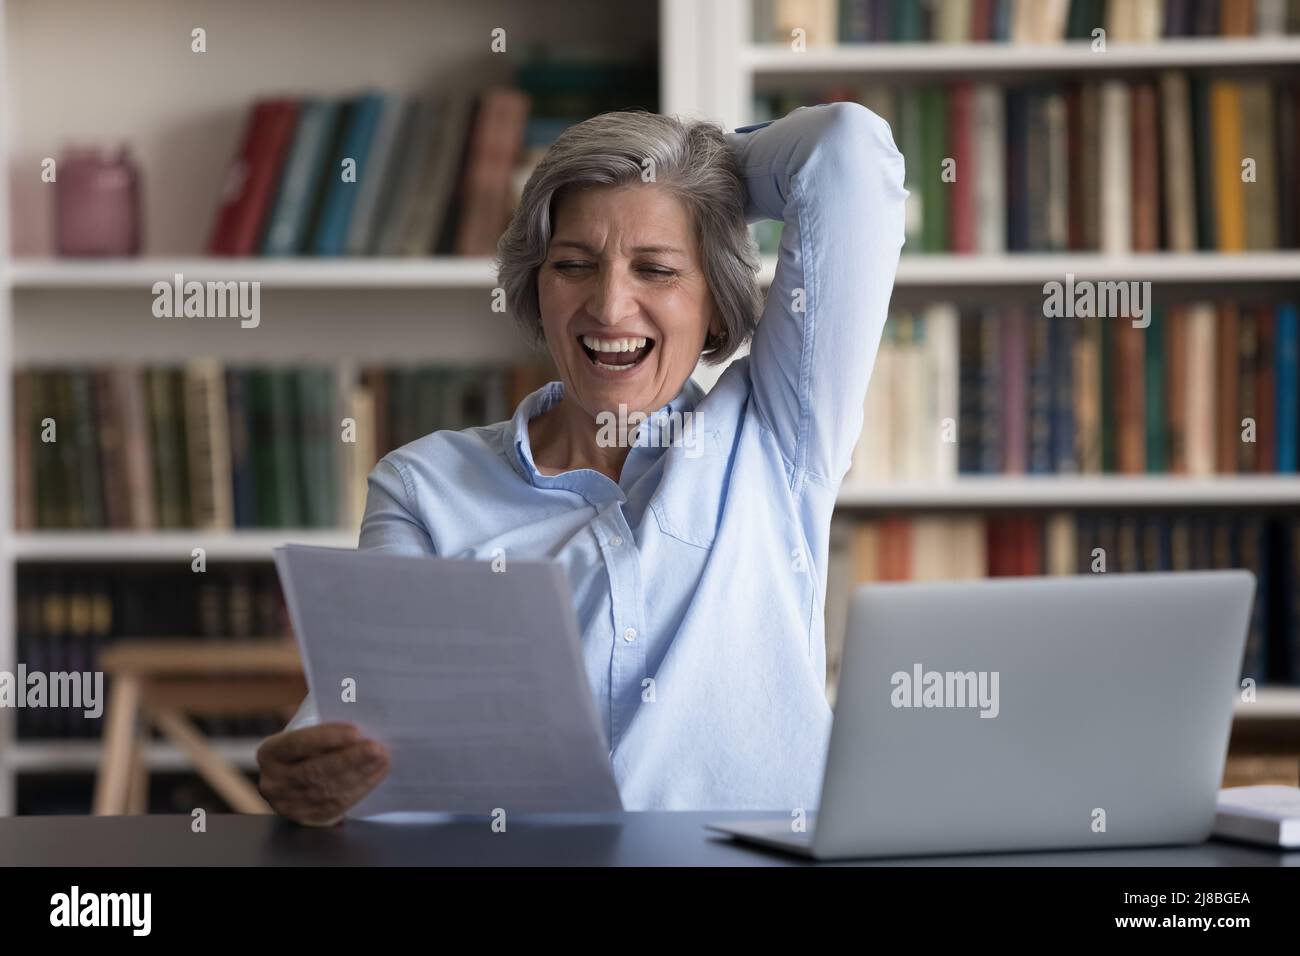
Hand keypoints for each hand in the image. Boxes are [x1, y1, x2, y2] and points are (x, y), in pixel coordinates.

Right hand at [256, 723, 388, 825]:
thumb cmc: (308, 742)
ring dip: (360, 774)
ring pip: (328, 790)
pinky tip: (375, 774)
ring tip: (382, 758)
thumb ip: (322, 722)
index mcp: (269, 753)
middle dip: (350, 759)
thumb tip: (355, 709)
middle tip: (376, 747)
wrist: (296, 774)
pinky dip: (360, 789)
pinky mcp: (306, 818)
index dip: (326, 737)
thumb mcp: (305, 728)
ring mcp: (288, 804)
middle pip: (314, 771)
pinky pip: (336, 805)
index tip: (355, 731)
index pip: (297, 743)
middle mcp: (273, 781)